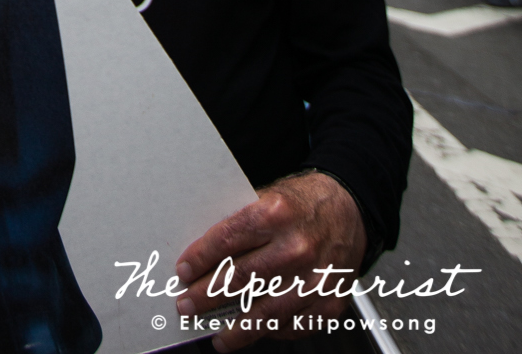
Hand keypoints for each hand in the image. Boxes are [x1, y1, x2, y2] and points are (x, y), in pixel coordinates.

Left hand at [175, 173, 365, 347]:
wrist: (350, 210)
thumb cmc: (304, 204)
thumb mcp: (269, 197)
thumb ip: (241, 224)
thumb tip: (205, 254)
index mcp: (276, 213)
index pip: (227, 240)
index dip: (200, 259)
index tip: (183, 272)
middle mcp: (297, 247)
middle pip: (241, 279)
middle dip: (207, 296)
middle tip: (187, 305)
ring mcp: (315, 279)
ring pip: (267, 313)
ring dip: (237, 329)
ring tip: (218, 336)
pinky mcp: (330, 302)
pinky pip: (294, 326)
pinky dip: (272, 332)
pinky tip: (256, 332)